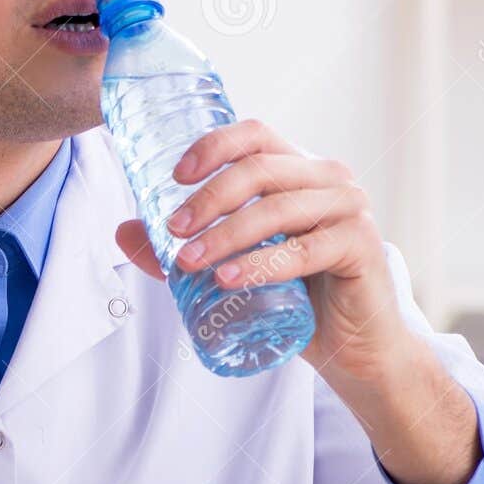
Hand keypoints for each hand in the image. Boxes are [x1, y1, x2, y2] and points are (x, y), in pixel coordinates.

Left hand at [114, 117, 479, 483]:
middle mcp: (328, 178)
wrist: (355, 348)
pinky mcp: (361, 245)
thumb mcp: (238, 265)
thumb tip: (123, 232)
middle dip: (208, 198)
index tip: (175, 176)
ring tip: (188, 262)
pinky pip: (306, 249)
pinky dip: (263, 264)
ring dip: (226, 234)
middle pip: (260, 168)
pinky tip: (229, 279)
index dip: (213, 146)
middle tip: (172, 230)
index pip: (255, 135)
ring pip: (278, 208)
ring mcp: (349, 209)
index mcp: (298, 170)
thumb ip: (185, 246)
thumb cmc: (298, 299)